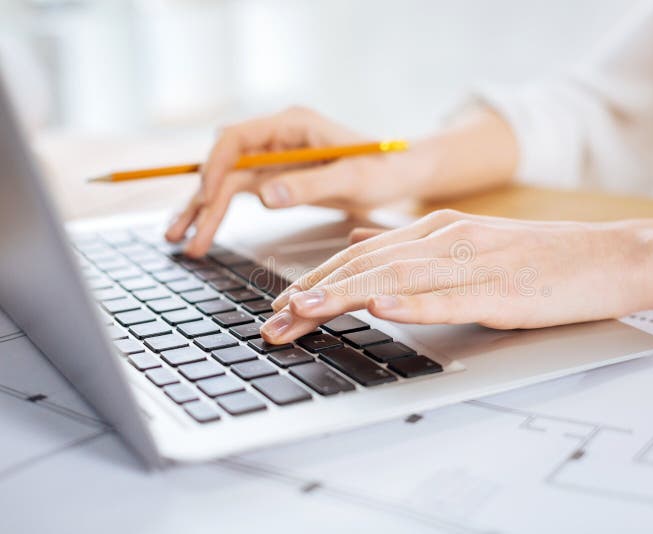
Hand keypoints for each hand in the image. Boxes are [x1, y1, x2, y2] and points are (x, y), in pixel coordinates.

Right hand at [165, 107, 433, 256]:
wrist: (400, 176)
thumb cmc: (383, 170)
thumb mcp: (351, 178)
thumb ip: (308, 185)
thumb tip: (263, 196)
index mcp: (292, 125)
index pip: (236, 139)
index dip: (215, 169)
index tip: (205, 200)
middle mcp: (277, 137)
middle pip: (224, 163)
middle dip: (201, 198)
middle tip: (183, 235)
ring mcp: (274, 157)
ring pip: (226, 180)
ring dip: (202, 209)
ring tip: (181, 241)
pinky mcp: (277, 177)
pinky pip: (239, 192)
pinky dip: (220, 212)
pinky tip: (203, 232)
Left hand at [259, 209, 647, 342]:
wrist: (608, 256)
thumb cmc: (540, 258)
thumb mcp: (468, 243)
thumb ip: (412, 244)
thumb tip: (359, 242)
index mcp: (438, 229)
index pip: (360, 255)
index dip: (316, 280)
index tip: (281, 306)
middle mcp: (449, 238)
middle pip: (367, 265)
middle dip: (314, 294)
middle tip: (274, 322)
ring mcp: (477, 261)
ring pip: (400, 277)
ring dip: (347, 295)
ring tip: (305, 310)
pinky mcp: (505, 289)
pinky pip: (453, 295)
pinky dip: (415, 301)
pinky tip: (383, 307)